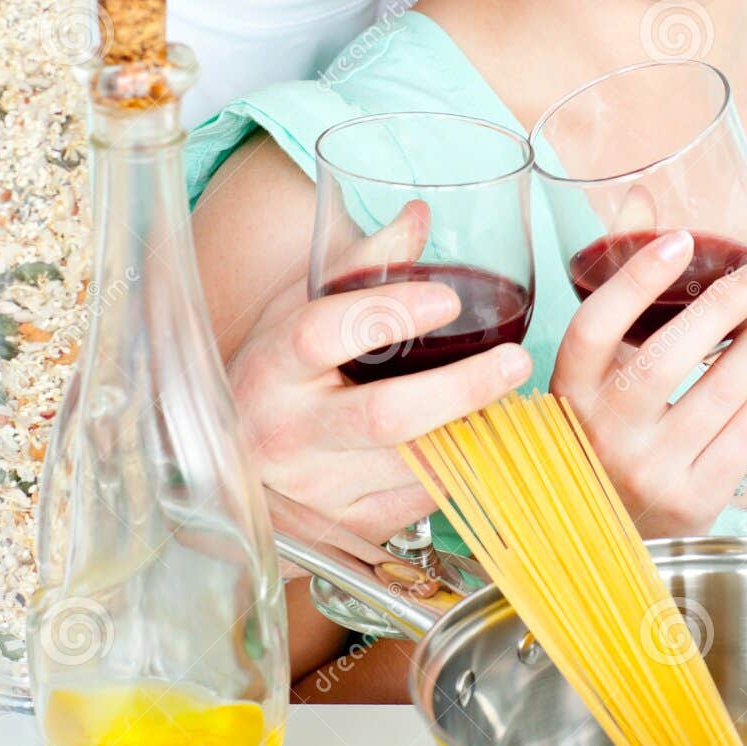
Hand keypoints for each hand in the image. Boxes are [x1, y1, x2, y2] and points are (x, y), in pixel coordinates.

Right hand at [227, 204, 531, 566]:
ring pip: (415, 466)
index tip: (447, 300)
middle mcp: (287, 434)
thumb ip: (361, 264)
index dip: (387, 314)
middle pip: (384, 416)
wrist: (230, 465)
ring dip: (473, 431)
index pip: (323, 334)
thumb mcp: (299, 310)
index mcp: (271, 367)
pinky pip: (422, 501)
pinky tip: (482, 438)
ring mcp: (318, 492)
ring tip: (512, 397)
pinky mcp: (350, 530)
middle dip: (461, 388)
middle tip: (516, 360)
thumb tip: (420, 215)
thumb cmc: (278, 374)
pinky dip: (461, 468)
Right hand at [550, 230, 746, 537]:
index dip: (636, 280)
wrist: (597, 533)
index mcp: (569, 394)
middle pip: (668, 357)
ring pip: (723, 392)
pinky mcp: (695, 503)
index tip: (678, 241)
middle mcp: (604, 436)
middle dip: (723, 305)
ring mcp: (651, 473)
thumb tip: (646, 204)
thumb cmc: (600, 432)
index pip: (595, 329)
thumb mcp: (592, 373)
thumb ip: (618, 294)